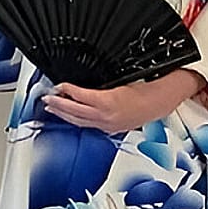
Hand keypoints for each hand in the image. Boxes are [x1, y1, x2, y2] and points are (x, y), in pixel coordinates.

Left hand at [41, 69, 203, 132]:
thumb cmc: (146, 88)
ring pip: (80, 121)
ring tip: (52, 108)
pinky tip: (71, 116)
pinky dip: (77, 120)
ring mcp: (108, 125)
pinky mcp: (111, 129)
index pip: (81, 96)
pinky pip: (89, 125)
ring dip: (64, 114)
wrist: (160, 103)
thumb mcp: (123, 79)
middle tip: (46, 99)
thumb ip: (102, 84)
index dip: (67, 91)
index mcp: (109, 101)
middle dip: (59, 105)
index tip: (58, 86)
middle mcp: (106, 116)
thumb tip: (84, 82)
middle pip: (75, 112)